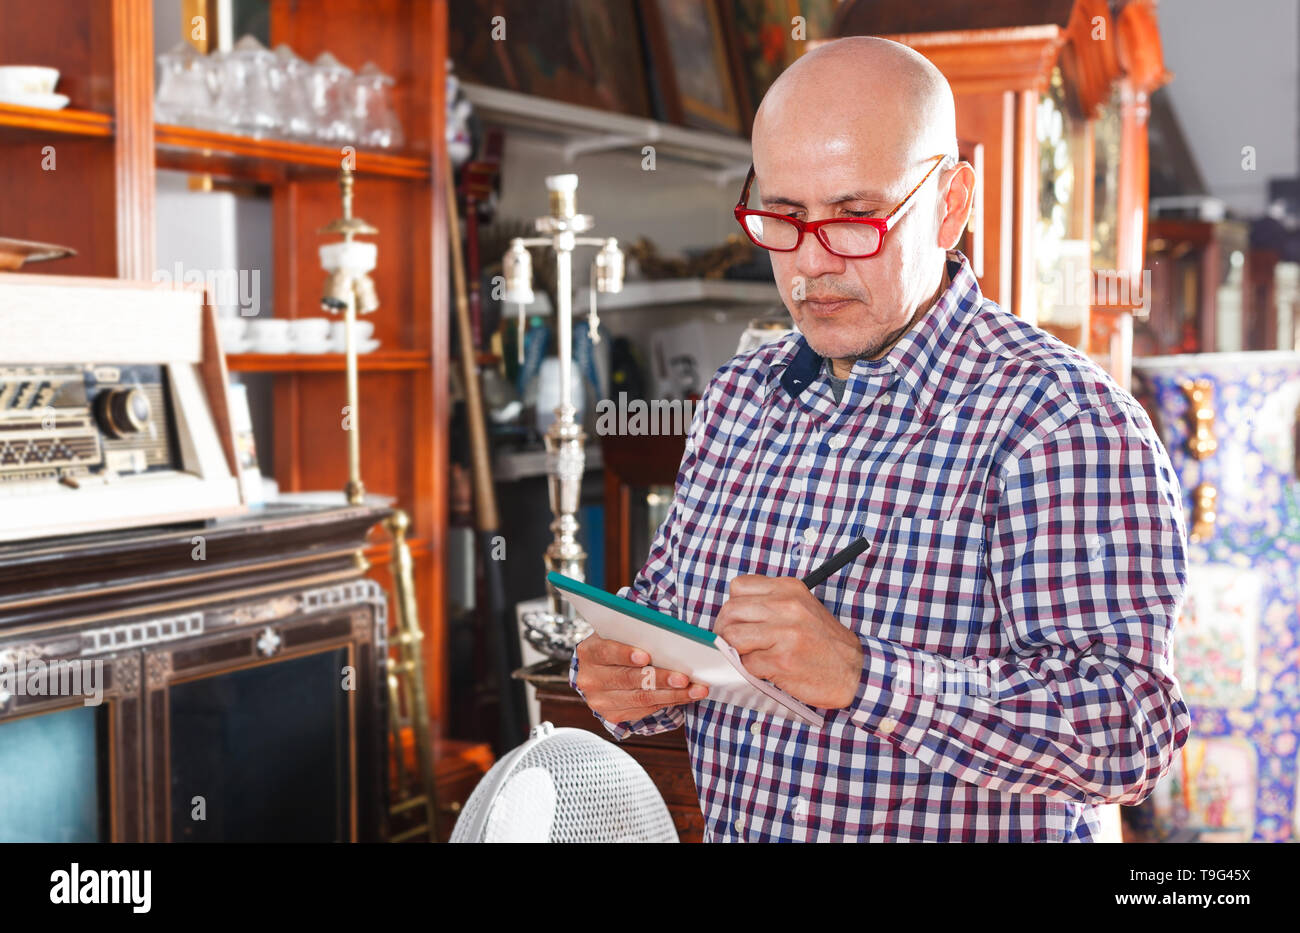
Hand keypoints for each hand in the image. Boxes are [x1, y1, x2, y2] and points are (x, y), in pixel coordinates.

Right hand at [574, 633, 708, 724]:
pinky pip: (645, 710)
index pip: (606, 652)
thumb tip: (669, 632)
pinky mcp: (613, 715)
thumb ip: (635, 632)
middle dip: (659, 678)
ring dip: (672, 695)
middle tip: (684, 678)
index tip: (646, 656)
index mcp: (589, 652)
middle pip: (627, 679)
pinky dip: (668, 702)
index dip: (625, 654)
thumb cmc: (618, 645)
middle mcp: (590, 679)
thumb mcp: (620, 633)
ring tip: (695, 690)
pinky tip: (685, 696)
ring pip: (640, 698)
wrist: (602, 670)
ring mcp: (600, 700)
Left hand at [714, 575, 863, 708]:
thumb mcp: (801, 607)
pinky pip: (746, 663)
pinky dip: (750, 669)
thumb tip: (731, 614)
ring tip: (750, 656)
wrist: (854, 671)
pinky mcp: (782, 661)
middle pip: (730, 611)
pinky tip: (765, 669)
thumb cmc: (823, 641)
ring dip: (735, 650)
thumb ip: (769, 603)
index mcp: (789, 589)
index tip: (738, 621)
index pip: (739, 587)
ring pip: (733, 636)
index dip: (732, 607)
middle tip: (735, 644)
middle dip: (726, 630)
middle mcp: (787, 606)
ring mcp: (784, 634)